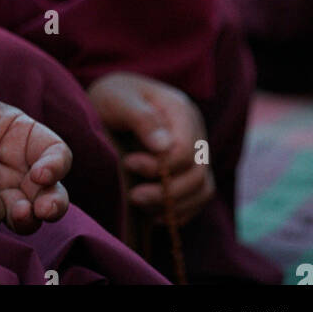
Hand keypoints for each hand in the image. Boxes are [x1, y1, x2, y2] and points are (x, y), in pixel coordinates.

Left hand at [0, 67, 70, 234]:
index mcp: (14, 131)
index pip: (52, 150)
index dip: (55, 164)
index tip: (40, 174)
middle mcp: (8, 162)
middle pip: (47, 189)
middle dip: (52, 202)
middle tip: (42, 209)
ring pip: (23, 211)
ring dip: (24, 215)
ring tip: (18, 214)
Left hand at [87, 72, 214, 225]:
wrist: (109, 103)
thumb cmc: (111, 98)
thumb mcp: (117, 99)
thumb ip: (141, 118)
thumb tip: (163, 147)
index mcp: (180, 110)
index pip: (186, 149)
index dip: (161, 165)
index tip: (128, 164)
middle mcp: (194, 131)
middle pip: (197, 173)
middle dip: (166, 190)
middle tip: (133, 195)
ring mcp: (195, 151)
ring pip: (203, 188)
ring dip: (174, 204)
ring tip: (141, 203)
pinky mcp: (190, 169)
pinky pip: (198, 197)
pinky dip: (180, 210)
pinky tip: (154, 213)